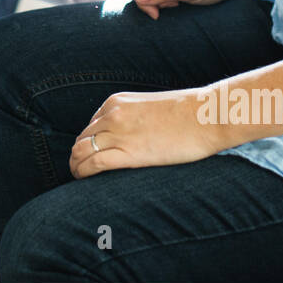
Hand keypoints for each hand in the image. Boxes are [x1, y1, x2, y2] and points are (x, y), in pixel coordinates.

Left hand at [69, 89, 221, 177]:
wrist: (206, 116)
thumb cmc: (188, 113)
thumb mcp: (150, 107)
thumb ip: (133, 117)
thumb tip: (130, 135)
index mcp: (116, 102)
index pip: (90, 125)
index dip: (88, 142)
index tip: (91, 154)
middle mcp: (112, 115)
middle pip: (82, 138)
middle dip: (78, 154)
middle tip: (80, 168)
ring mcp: (118, 133)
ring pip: (81, 150)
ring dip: (76, 165)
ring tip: (79, 176)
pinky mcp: (128, 153)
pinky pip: (93, 164)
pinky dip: (83, 172)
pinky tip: (83, 179)